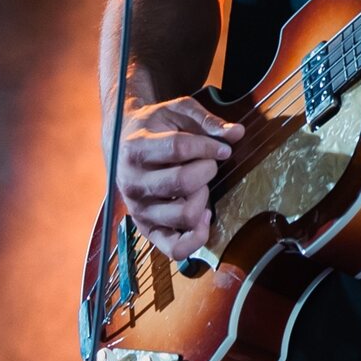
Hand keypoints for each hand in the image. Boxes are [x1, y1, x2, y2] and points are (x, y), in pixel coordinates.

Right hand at [110, 96, 244, 260]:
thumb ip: (207, 121)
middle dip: (207, 170)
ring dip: (203, 198)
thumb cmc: (155, 126)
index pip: (179, 148)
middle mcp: (132, 181)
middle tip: (206, 165)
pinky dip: (197, 237)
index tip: (223, 148)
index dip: (209, 146)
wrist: (123, 144)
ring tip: (200, 187)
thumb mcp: (177, 111)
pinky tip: (204, 215)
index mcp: (135, 148)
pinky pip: (174, 248)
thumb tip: (237, 133)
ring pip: (183, 214)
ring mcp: (138, 208)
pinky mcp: (146, 229)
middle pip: (183, 181)